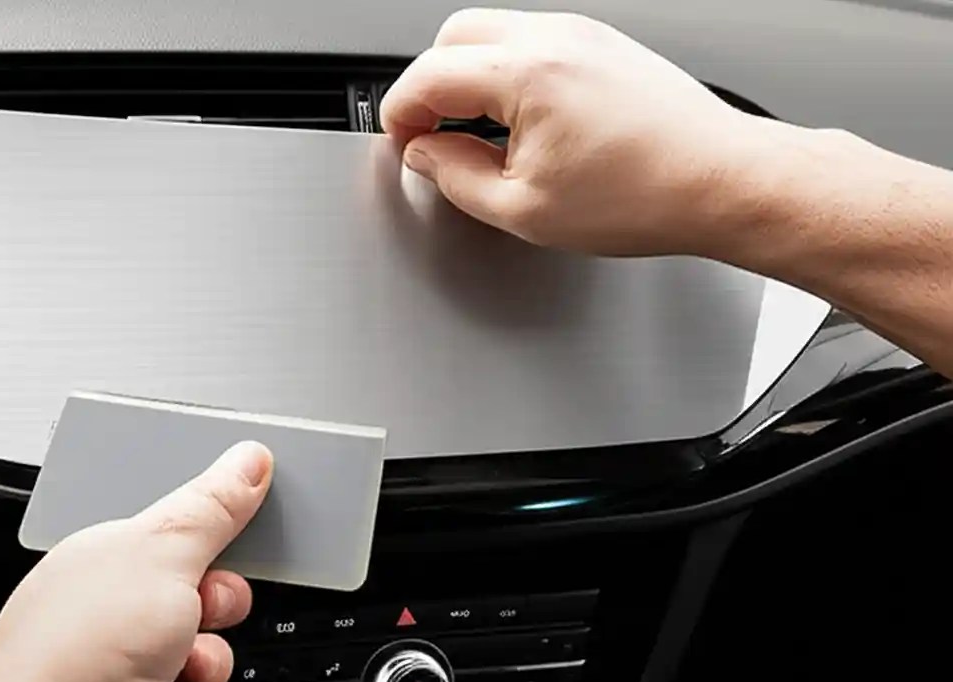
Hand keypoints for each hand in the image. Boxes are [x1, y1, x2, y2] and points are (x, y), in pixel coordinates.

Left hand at [0, 441, 273, 681]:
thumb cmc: (71, 651)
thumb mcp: (162, 557)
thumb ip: (210, 508)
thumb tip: (248, 459)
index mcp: (108, 546)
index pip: (178, 519)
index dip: (218, 526)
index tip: (247, 527)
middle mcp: (111, 598)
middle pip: (199, 581)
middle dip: (219, 596)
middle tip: (203, 600)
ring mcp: (120, 653)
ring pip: (203, 637)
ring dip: (211, 649)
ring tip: (185, 657)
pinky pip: (193, 680)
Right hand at [380, 8, 786, 256]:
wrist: (720, 181)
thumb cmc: (644, 195)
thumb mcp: (524, 209)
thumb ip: (456, 176)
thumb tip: (425, 156)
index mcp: (527, 74)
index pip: (427, 75)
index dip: (399, 114)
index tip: (401, 144)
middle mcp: (554, 39)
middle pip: (453, 36)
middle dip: (429, 85)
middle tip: (430, 135)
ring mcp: (582, 35)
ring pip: (493, 34)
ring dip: (469, 77)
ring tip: (476, 134)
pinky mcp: (603, 44)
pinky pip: (532, 43)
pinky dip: (508, 74)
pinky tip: (519, 123)